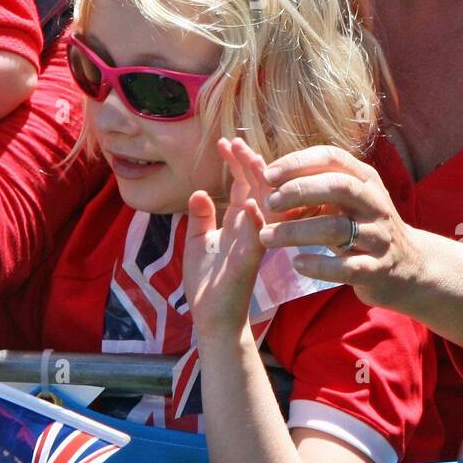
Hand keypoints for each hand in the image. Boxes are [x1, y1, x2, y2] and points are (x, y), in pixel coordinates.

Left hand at [183, 138, 265, 341]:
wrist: (211, 320)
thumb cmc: (207, 283)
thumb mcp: (197, 242)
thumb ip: (201, 218)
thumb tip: (199, 192)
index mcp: (240, 224)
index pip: (244, 185)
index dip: (237, 163)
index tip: (225, 142)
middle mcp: (251, 230)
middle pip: (258, 189)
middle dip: (248, 164)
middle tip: (235, 142)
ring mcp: (253, 245)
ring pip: (265, 207)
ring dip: (257, 183)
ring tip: (248, 158)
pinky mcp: (249, 263)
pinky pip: (258, 239)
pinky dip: (256, 220)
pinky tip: (250, 203)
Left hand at [257, 146, 423, 307]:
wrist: (408, 265)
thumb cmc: (363, 226)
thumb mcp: (348, 199)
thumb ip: (316, 185)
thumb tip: (266, 174)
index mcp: (365, 179)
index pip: (332, 158)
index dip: (298, 163)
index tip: (267, 174)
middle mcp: (375, 203)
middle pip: (338, 187)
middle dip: (299, 191)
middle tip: (269, 202)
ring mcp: (379, 236)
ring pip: (338, 228)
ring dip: (297, 232)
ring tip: (267, 238)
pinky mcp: (378, 269)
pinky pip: (347, 267)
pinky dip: (319, 266)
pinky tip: (297, 264)